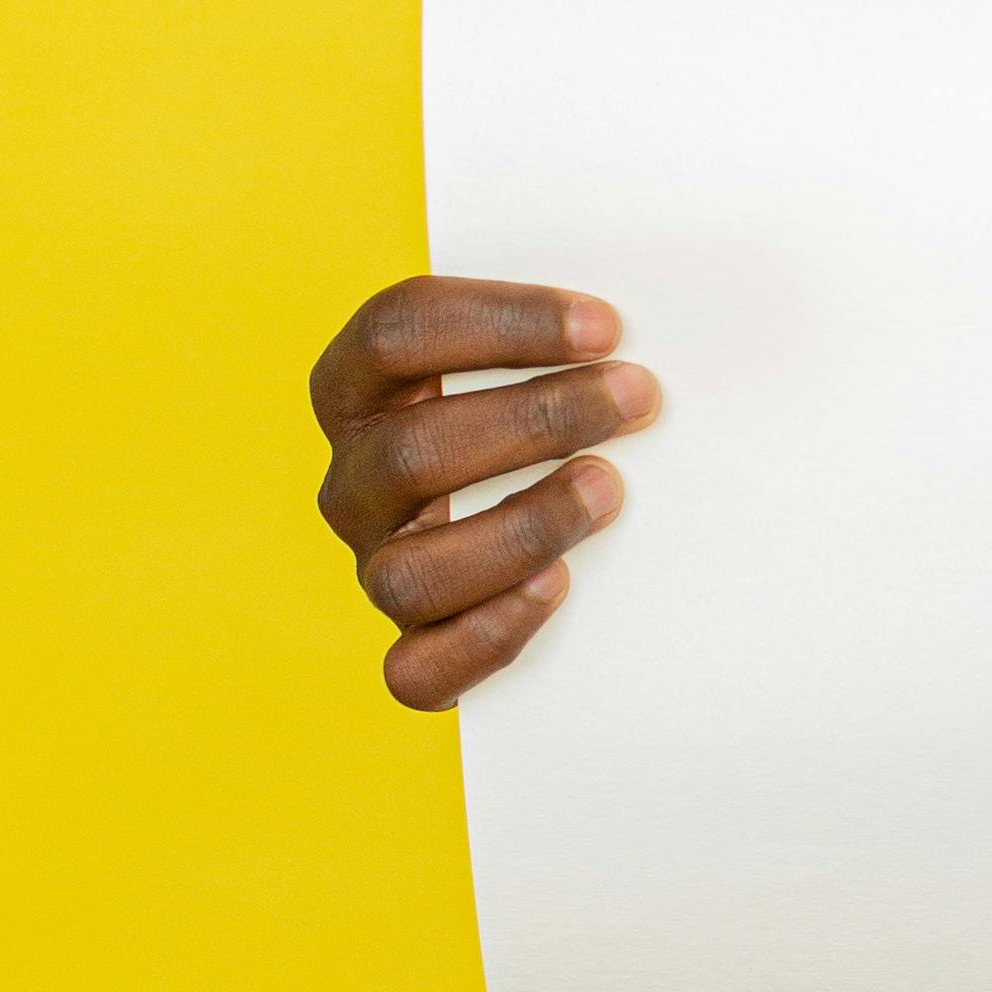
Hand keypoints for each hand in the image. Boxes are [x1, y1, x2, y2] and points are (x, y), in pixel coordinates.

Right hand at [310, 276, 658, 709]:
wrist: (552, 534)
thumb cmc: (552, 420)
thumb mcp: (540, 359)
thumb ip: (566, 338)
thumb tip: (633, 327)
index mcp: (362, 387)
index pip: (397, 331)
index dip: (501, 322)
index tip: (606, 327)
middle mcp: (356, 481)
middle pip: (412, 450)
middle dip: (536, 419)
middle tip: (635, 396)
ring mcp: (378, 568)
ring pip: (411, 572)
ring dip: (522, 528)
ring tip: (607, 489)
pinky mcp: (412, 649)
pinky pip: (419, 669)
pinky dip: (489, 633)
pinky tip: (557, 585)